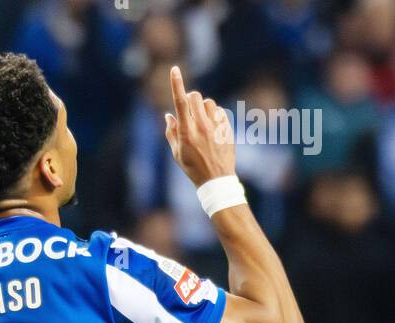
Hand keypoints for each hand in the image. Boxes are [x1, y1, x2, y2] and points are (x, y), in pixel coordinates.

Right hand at [165, 66, 234, 187]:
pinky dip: (214, 115)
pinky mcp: (226, 128)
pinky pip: (219, 111)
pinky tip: (212, 128)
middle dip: (190, 98)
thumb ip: (171, 132)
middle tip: (190, 109)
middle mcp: (201, 127)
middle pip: (195, 96)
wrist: (217, 180)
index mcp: (186, 133)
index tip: (174, 69)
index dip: (176, 84)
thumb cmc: (193, 168)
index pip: (180, 103)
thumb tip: (169, 115)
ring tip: (202, 121)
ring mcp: (215, 127)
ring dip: (203, 107)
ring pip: (208, 102)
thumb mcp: (177, 154)